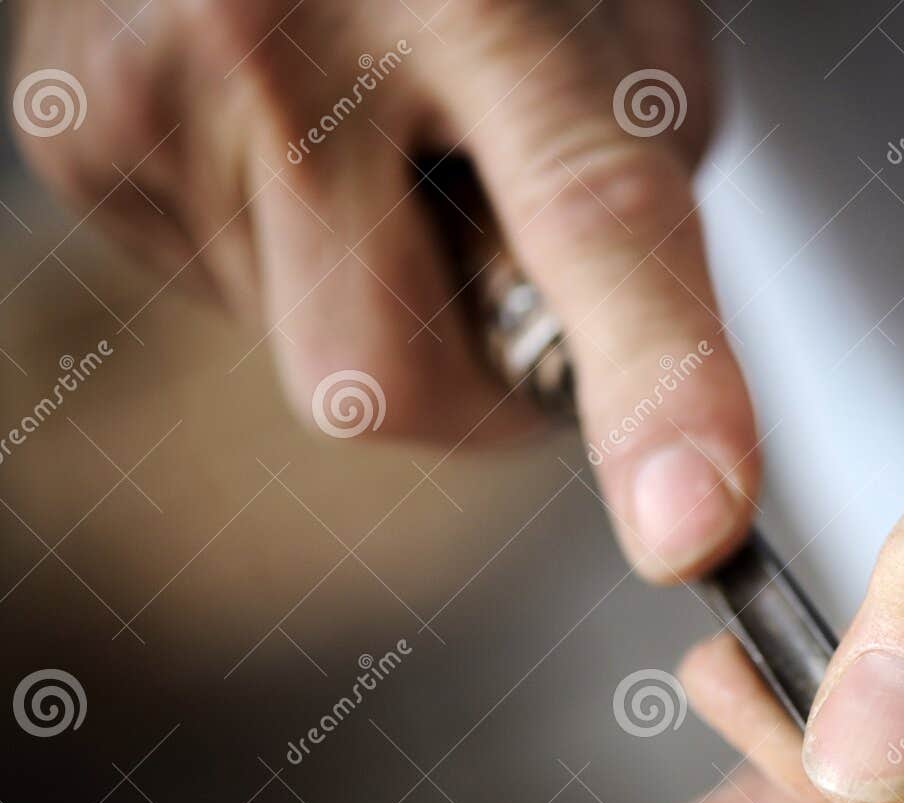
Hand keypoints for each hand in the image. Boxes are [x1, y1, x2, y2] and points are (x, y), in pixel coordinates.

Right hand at [9, 0, 756, 579]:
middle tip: (497, 258)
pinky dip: (299, 271)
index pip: (584, 218)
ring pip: (312, 368)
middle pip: (388, 384)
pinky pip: (234, 309)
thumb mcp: (613, 27)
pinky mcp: (81, 150)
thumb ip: (634, 198)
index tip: (691, 521)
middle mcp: (278, 43)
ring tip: (378, 151)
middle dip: (474, 375)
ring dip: (387, 313)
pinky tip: (300, 155)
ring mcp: (155, 103)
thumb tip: (643, 384)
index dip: (653, 383)